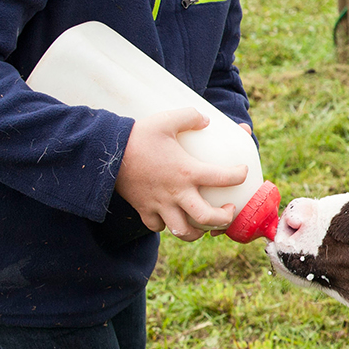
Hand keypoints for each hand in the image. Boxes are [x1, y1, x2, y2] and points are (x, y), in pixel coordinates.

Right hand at [114, 108, 249, 241]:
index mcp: (187, 171)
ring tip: (203, 223)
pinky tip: (171, 218)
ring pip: (183, 231)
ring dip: (197, 231)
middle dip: (224, 219)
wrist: (106, 153)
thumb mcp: (166, 120)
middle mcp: (177, 193)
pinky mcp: (143, 209)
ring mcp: (159, 205)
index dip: (239, 176)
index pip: (224, 178)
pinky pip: (157, 227)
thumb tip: (206, 120)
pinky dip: (166, 226)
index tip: (242, 172)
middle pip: (207, 218)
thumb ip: (190, 117)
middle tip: (229, 209)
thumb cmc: (138, 135)